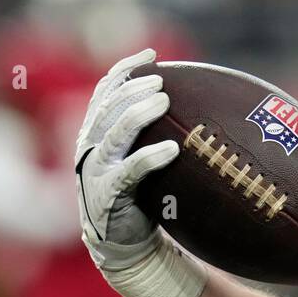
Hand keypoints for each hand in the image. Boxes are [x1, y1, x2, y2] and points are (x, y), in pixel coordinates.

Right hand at [75, 48, 179, 269]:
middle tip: (160, 81)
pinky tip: (172, 149)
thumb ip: (161, 131)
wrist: (124, 241)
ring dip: (137, 114)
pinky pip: (128, 172)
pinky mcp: (108, 195)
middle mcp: (91, 148)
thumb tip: (206, 105)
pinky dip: (148, 158)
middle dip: (132, 89)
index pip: (105, 93)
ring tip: (163, 101)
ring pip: (113, 134)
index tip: (152, 55)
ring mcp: (96, 171)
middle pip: (108, 108)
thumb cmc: (142, 193)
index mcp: (98, 133)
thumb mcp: (146, 157)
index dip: (124, 70)